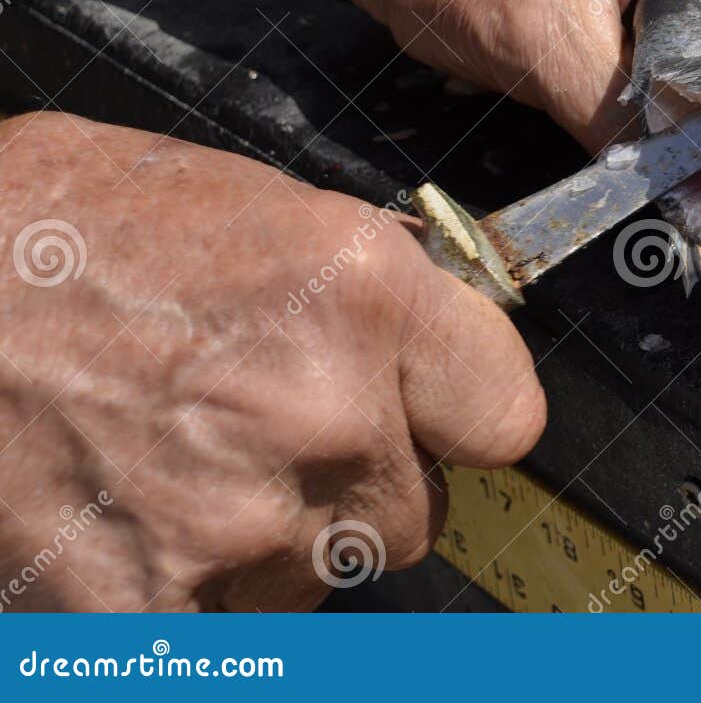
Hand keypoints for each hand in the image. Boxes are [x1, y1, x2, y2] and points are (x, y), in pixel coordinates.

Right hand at [0, 112, 544, 610]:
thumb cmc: (55, 225)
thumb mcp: (247, 203)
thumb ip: (361, 286)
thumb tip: (424, 338)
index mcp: (361, 292)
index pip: (504, 415)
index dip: (459, 419)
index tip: (430, 418)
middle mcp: (323, 411)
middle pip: (411, 516)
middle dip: (354, 488)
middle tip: (263, 441)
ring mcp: (237, 521)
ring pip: (319, 582)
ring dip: (270, 547)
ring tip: (172, 471)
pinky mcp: (141, 611)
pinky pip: (225, 640)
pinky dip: (188, 607)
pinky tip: (131, 536)